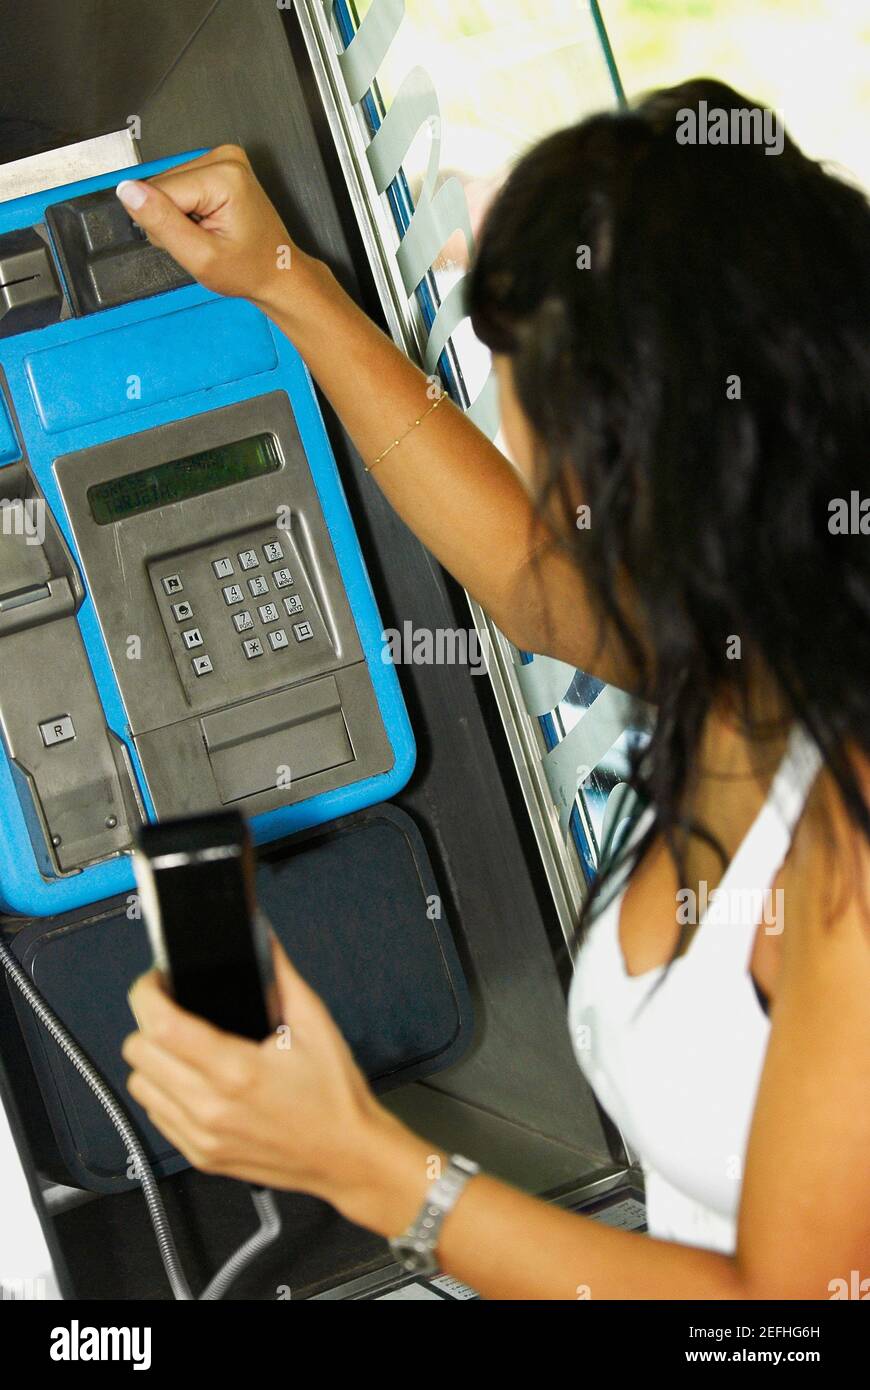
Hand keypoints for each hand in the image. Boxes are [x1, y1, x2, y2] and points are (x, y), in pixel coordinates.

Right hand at [115, 145, 304, 306]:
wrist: (276, 272)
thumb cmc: (249, 269)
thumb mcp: (200, 257)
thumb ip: (161, 222)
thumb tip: (127, 190)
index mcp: (223, 176)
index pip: (158, 192)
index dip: (165, 226)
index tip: (193, 241)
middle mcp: (224, 158)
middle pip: (162, 185)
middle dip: (172, 220)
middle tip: (202, 240)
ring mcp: (223, 159)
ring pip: (168, 186)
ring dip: (180, 215)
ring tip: (209, 232)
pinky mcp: (219, 165)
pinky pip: (180, 185)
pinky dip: (188, 209)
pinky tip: (209, 222)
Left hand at [122, 938, 387, 1203]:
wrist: (347, 1157)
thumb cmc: (334, 1095)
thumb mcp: (315, 1023)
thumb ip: (280, 974)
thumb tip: (259, 936)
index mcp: (238, 1071)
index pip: (162, 1026)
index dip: (147, 994)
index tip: (155, 981)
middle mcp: (212, 1107)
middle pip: (139, 1053)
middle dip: (149, 1021)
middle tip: (174, 1008)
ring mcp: (201, 1136)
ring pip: (139, 1085)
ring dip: (153, 1059)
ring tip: (182, 1046)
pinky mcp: (200, 1155)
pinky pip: (156, 1115)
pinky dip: (163, 1091)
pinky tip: (192, 1080)